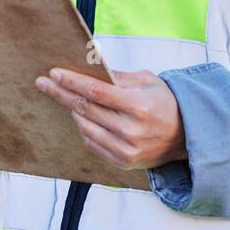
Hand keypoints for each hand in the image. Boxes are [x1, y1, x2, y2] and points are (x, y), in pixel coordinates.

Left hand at [35, 67, 187, 169]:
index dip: (73, 82)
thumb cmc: (165, 103)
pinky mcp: (122, 162)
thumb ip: (119, 76)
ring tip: (65, 97)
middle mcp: (131, 131)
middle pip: (86, 109)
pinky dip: (83, 128)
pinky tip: (81, 116)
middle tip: (43, 82)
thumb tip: (91, 68)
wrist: (186, 136)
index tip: (54, 73)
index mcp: (139, 106)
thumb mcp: (148, 81)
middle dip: (61, 93)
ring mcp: (126, 150)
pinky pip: (92, 143)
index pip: (97, 92)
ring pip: (85, 127)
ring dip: (71, 111)